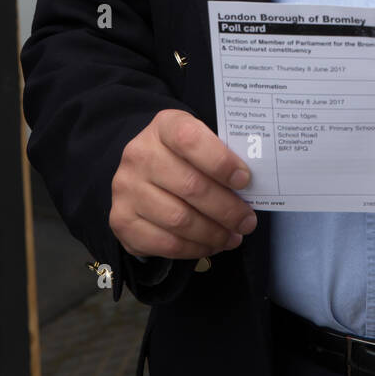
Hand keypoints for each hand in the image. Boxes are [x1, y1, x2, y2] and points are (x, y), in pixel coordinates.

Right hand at [109, 109, 256, 258]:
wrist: (142, 170)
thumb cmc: (184, 156)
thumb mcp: (201, 141)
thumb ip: (222, 156)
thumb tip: (254, 186)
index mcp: (164, 126)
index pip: (191, 140)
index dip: (221, 162)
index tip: (245, 180)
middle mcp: (139, 154)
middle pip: (190, 186)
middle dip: (227, 209)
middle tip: (248, 221)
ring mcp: (126, 188)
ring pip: (179, 219)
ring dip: (213, 233)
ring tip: (233, 236)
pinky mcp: (121, 220)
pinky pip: (164, 243)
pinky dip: (194, 249)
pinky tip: (211, 245)